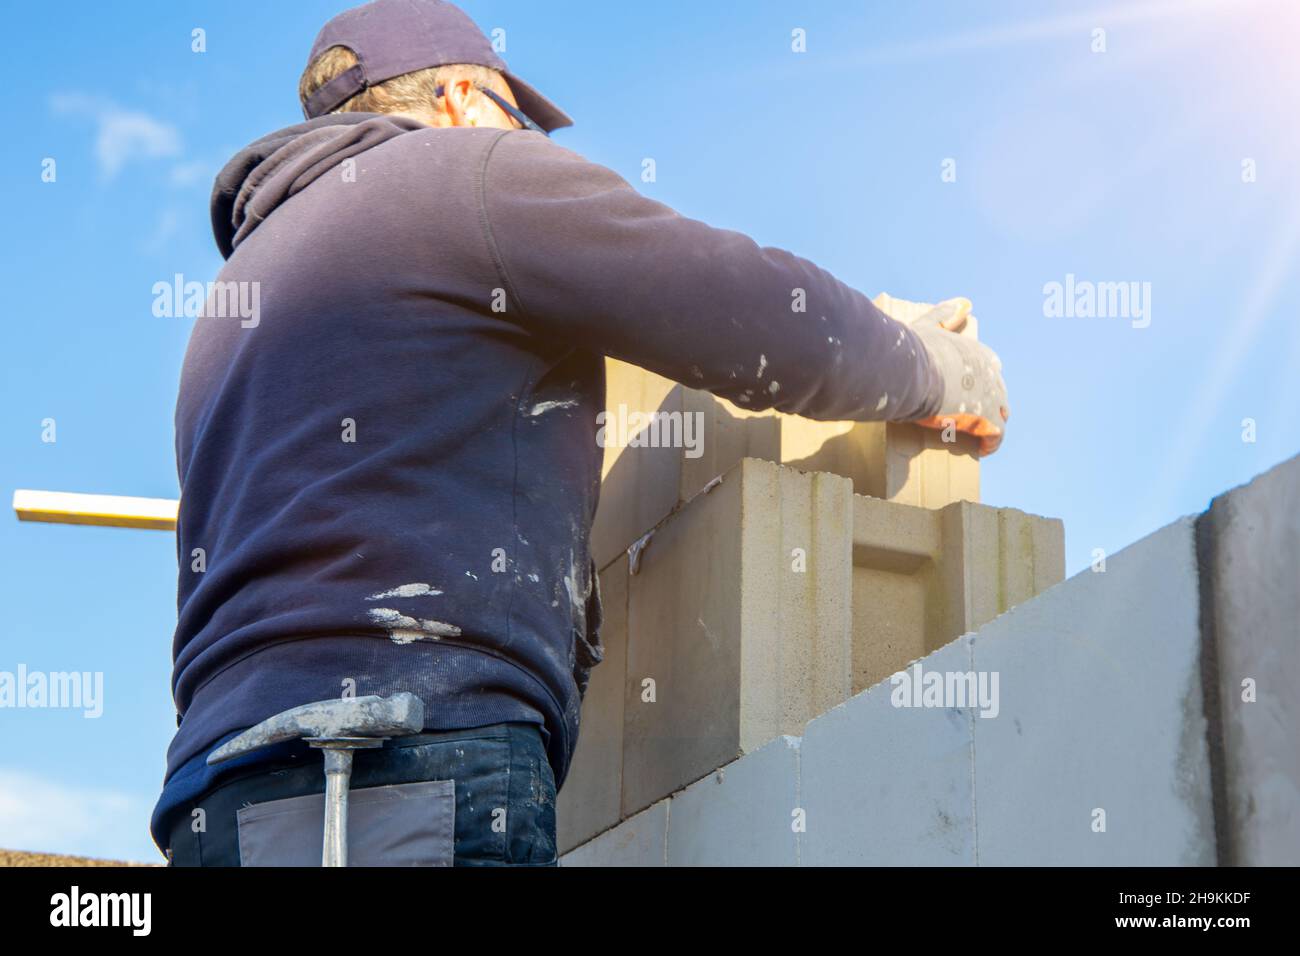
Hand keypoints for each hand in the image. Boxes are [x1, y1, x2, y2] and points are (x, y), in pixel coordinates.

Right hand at [907, 298, 1008, 454]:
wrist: (909, 372)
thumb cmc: (913, 351)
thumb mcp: (929, 327)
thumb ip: (946, 315)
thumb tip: (966, 302)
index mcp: (976, 352)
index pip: (991, 365)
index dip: (985, 378)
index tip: (974, 387)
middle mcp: (989, 372)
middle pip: (998, 390)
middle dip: (991, 402)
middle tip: (977, 415)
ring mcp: (990, 396)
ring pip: (1001, 413)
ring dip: (993, 423)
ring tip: (981, 434)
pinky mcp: (986, 419)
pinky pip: (997, 436)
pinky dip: (992, 443)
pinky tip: (984, 450)